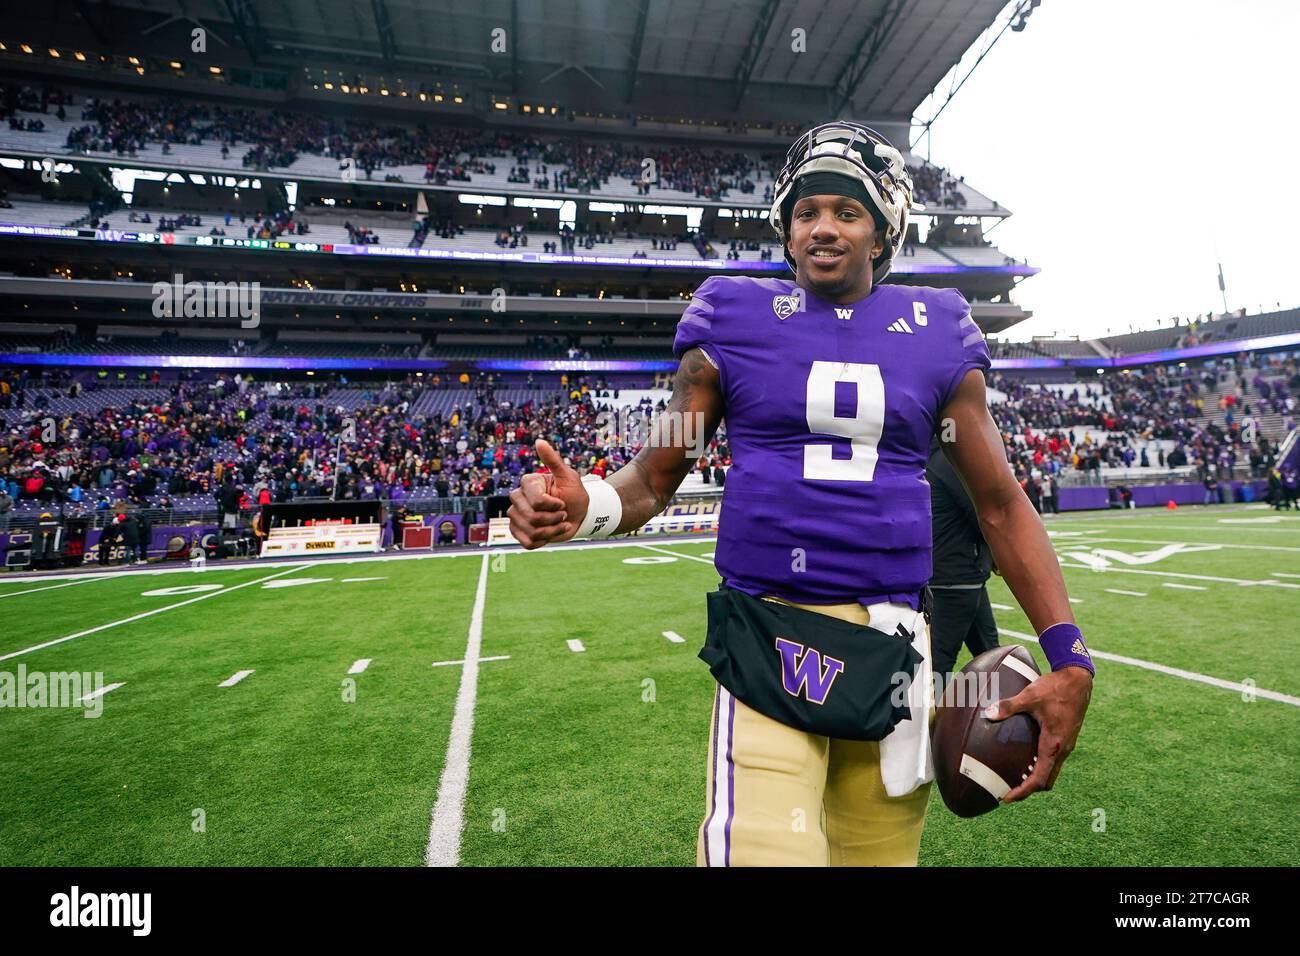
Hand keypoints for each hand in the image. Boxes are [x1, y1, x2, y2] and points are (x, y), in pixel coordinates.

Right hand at [507, 439, 585, 549]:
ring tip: (559, 523)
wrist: (579, 514)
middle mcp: (517, 498)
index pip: (536, 501)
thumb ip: (553, 460)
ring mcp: (515, 516)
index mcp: (527, 483)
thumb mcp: (568, 476)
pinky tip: (551, 533)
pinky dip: (544, 541)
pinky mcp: (518, 531)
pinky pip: (527, 543)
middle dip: (554, 519)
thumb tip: (539, 441)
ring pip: (531, 532)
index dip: (553, 506)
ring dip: (552, 531)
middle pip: (532, 518)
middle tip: (563, 514)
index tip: (563, 503)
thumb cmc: (574, 494)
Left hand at [984, 665, 1091, 802]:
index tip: (1007, 797)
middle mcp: (1062, 749)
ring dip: (1036, 778)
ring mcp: (1066, 745)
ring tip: (1015, 777)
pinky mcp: (1066, 738)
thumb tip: (987, 713)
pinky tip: (1026, 757)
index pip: (1039, 779)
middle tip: (1008, 791)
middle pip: (1046, 780)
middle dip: (1028, 789)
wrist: (1078, 680)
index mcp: (1054, 745)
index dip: (1023, 791)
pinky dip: (1040, 765)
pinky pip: (1053, 760)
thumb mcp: (1029, 697)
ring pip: (1051, 771)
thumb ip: (1008, 706)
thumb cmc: (1055, 688)